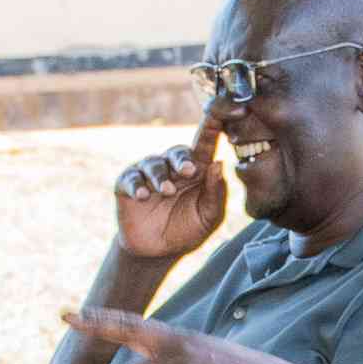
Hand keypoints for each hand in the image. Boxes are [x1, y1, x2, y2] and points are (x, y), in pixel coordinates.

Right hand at [114, 116, 229, 265]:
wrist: (157, 253)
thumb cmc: (187, 230)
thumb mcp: (208, 217)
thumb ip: (216, 193)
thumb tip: (218, 163)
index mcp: (197, 169)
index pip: (206, 141)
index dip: (216, 123)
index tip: (234, 110)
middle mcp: (172, 166)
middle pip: (177, 151)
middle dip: (182, 159)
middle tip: (189, 172)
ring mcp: (148, 174)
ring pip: (154, 163)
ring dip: (160, 176)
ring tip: (166, 192)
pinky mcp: (127, 185)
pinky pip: (131, 178)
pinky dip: (137, 185)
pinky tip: (143, 196)